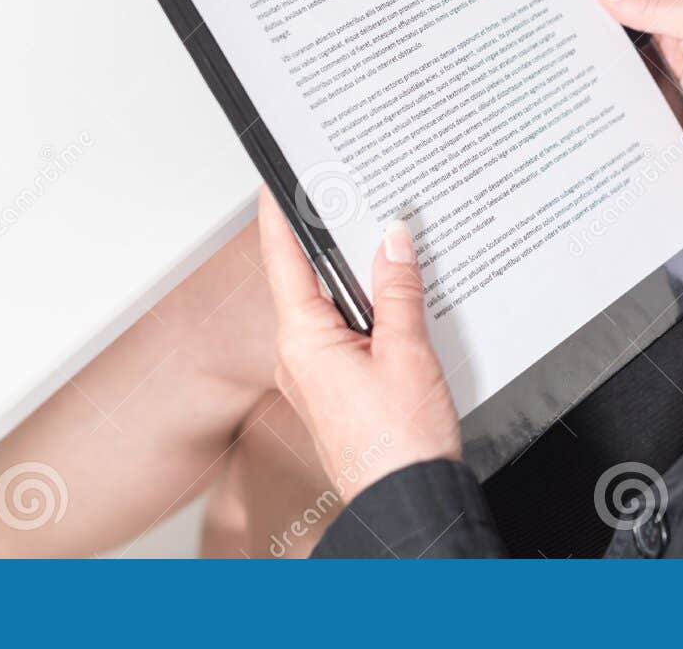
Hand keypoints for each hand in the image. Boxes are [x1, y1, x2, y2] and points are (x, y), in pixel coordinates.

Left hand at [259, 188, 460, 503]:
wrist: (407, 502)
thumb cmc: (399, 445)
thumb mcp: (407, 351)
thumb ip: (398, 289)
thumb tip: (393, 240)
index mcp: (303, 340)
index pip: (283, 259)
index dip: (278, 214)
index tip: (275, 181)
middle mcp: (298, 358)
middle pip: (308, 281)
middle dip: (331, 245)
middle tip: (350, 203)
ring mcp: (314, 377)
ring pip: (330, 310)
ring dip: (356, 283)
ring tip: (386, 251)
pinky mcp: (335, 392)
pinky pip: (343, 337)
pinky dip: (366, 314)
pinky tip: (396, 307)